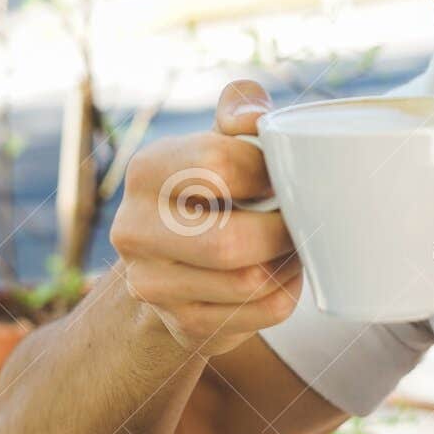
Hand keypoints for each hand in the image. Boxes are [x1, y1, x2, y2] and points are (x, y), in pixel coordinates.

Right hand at [111, 80, 301, 356]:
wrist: (177, 262)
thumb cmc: (213, 188)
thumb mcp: (220, 140)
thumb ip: (240, 109)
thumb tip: (254, 117)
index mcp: (146, 171)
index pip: (218, 166)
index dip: (266, 170)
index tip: (279, 175)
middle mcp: (133, 230)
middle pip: (230, 242)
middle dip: (281, 232)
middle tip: (300, 220)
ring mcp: (152, 285)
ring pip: (249, 283)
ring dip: (289, 264)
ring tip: (293, 245)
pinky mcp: (182, 324)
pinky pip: (260, 313)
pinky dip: (286, 293)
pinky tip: (281, 274)